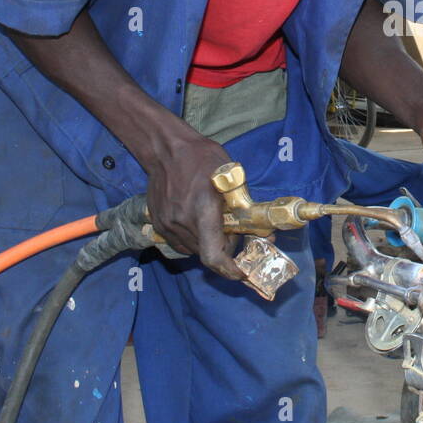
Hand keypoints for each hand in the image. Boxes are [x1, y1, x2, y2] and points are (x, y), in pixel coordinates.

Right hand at [143, 132, 242, 279]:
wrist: (166, 150)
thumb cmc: (203, 159)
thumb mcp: (231, 177)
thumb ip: (243, 205)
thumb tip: (264, 229)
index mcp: (203, 211)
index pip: (213, 255)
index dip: (228, 270)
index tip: (241, 272)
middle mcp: (183, 222)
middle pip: (207, 252)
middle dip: (224, 249)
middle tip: (234, 235)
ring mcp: (167, 224)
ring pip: (193, 249)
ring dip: (207, 244)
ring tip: (215, 225)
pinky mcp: (158, 223)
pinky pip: (179, 242)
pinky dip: (193, 239)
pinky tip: (199, 222)